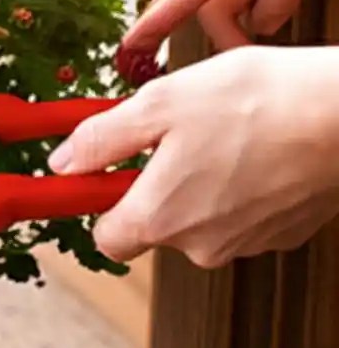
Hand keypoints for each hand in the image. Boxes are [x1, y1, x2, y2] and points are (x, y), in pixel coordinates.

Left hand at [48, 46, 338, 267]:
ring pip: (201, 218)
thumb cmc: (260, 102)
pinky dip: (243, 186)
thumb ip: (103, 139)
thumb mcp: (160, 104)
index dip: (100, 202)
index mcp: (160, 219)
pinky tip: (258, 147)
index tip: (104, 172)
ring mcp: (247, 244)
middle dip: (157, 184)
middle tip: (175, 135)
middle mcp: (201, 245)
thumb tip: (63, 162)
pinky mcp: (285, 233)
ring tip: (226, 133)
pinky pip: (243, 213)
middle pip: (155, 225)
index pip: (107, 238)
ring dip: (203, 182)